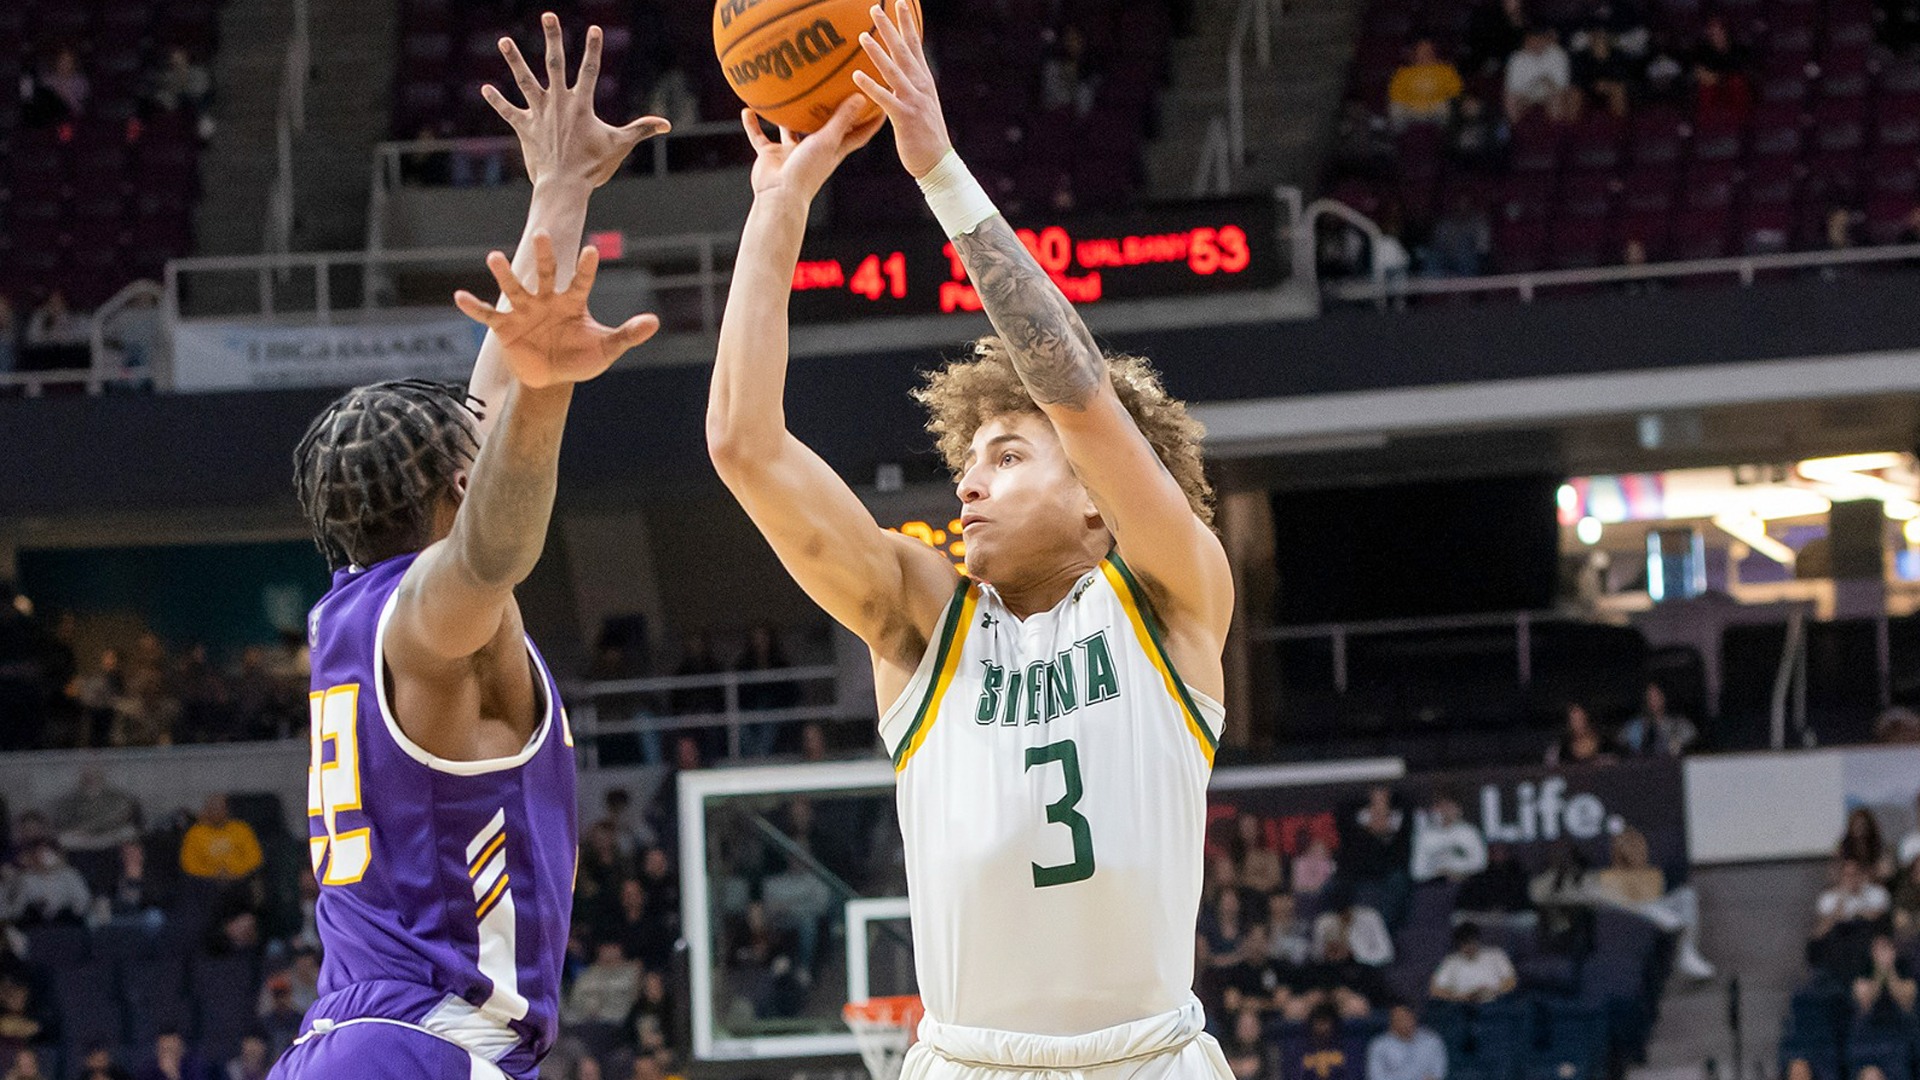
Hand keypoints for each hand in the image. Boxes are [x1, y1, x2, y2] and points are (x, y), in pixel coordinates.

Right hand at [454, 232, 658, 388]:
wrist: (553, 378)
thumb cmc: (580, 358)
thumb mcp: (606, 348)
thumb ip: (627, 334)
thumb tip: (655, 322)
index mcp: (572, 301)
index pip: (582, 280)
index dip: (586, 267)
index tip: (592, 250)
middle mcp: (547, 299)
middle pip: (546, 273)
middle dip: (545, 256)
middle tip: (542, 234)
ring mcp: (525, 311)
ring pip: (514, 288)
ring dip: (504, 274)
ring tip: (494, 257)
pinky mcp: (506, 327)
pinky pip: (489, 315)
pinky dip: (475, 308)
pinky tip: (459, 297)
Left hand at [483, 13, 669, 187]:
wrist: (564, 186)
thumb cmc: (593, 167)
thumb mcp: (620, 145)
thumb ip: (641, 129)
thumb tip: (666, 124)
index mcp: (581, 104)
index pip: (589, 69)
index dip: (593, 48)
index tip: (594, 29)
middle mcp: (558, 103)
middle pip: (554, 63)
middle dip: (552, 37)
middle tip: (548, 15)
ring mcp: (539, 114)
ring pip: (524, 80)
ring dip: (514, 60)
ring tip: (504, 40)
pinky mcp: (525, 128)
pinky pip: (508, 112)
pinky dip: (496, 100)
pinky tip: (484, 88)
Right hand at [740, 95, 885, 201]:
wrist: (779, 196)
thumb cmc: (808, 172)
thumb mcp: (827, 140)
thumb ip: (842, 119)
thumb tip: (862, 95)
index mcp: (834, 149)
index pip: (858, 133)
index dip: (870, 120)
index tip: (881, 101)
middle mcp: (814, 149)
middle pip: (824, 127)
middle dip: (829, 110)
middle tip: (833, 86)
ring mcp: (792, 153)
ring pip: (789, 129)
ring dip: (786, 115)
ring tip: (785, 91)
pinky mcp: (771, 156)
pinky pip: (759, 136)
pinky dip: (753, 125)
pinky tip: (747, 109)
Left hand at [852, 0, 950, 177]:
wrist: (937, 162)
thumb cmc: (924, 136)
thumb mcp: (919, 105)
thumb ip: (907, 88)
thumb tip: (894, 76)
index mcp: (923, 81)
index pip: (915, 45)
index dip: (906, 23)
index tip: (900, 2)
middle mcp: (920, 86)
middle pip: (904, 51)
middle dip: (890, 27)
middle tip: (875, 7)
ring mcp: (913, 100)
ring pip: (893, 71)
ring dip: (878, 51)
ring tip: (862, 35)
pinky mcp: (904, 117)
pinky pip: (884, 98)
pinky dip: (871, 85)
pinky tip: (857, 75)